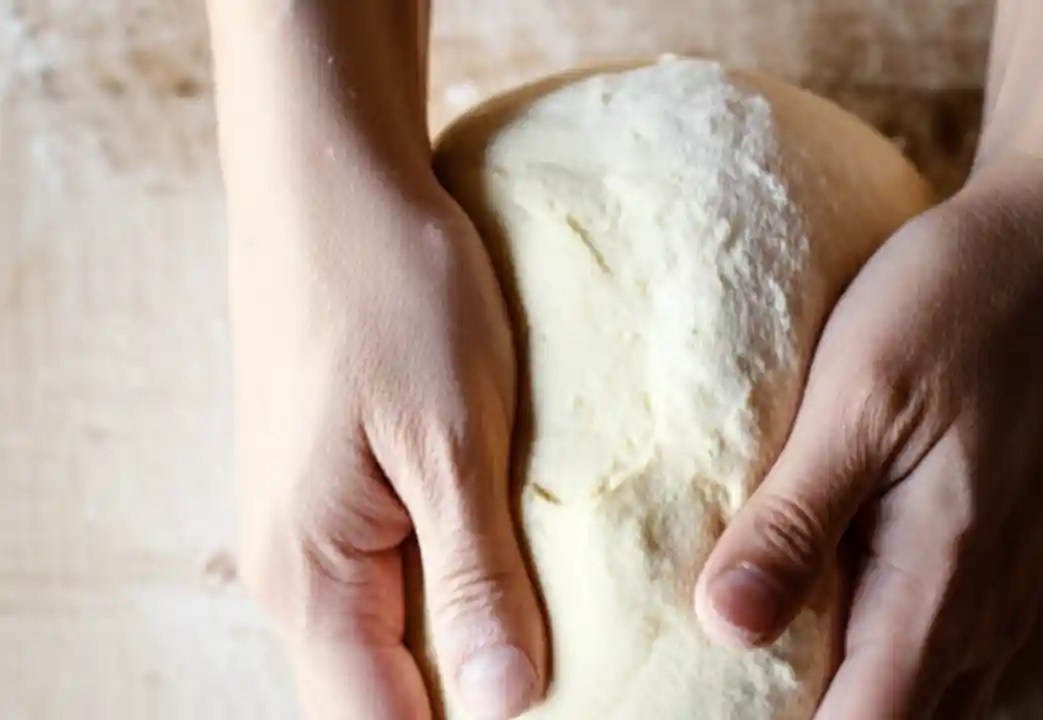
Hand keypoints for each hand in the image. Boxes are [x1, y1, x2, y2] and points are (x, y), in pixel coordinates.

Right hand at [230, 180, 544, 719]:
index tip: (564, 711)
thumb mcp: (452, 437)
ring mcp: (309, 532)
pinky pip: (385, 585)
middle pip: (375, 700)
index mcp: (310, 577)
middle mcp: (294, 573)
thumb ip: (474, 577)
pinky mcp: (334, 493)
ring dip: (459, 657)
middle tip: (572, 690)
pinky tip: (513, 581)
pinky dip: (448, 599)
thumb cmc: (390, 292)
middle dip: (467, 708)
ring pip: (382, 645)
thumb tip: (507, 705)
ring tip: (557, 652)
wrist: (329, 186)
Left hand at [695, 155, 1042, 717]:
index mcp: (942, 588)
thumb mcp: (858, 403)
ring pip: (913, 689)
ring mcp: (995, 583)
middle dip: (802, 714)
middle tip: (711, 677)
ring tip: (748, 650)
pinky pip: (929, 640)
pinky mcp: (991, 549)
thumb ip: (795, 522)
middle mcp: (982, 610)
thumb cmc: (957, 307)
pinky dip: (869, 646)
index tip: (700, 699)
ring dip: (838, 686)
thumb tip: (726, 627)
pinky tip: (812, 599)